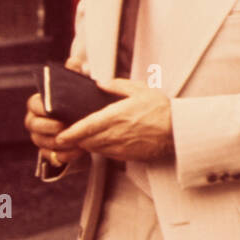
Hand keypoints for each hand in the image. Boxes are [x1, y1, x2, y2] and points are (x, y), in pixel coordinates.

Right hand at [23, 55, 93, 167]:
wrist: (88, 123)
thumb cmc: (78, 102)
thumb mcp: (78, 87)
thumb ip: (75, 74)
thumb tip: (73, 62)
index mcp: (40, 104)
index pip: (32, 104)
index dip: (41, 109)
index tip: (53, 111)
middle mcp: (36, 121)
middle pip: (32, 125)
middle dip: (46, 128)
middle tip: (62, 128)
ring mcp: (40, 138)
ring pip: (41, 143)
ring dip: (56, 143)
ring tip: (74, 141)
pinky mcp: (49, 152)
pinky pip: (51, 157)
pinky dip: (64, 156)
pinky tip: (77, 151)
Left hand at [57, 78, 172, 161]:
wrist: (178, 130)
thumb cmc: (160, 109)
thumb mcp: (139, 89)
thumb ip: (117, 85)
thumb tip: (100, 83)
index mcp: (117, 116)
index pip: (88, 126)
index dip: (72, 133)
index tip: (60, 136)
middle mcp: (117, 133)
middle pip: (87, 141)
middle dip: (73, 141)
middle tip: (61, 140)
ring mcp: (122, 146)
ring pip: (95, 149)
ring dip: (84, 146)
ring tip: (75, 141)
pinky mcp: (128, 155)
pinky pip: (107, 154)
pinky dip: (98, 150)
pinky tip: (96, 144)